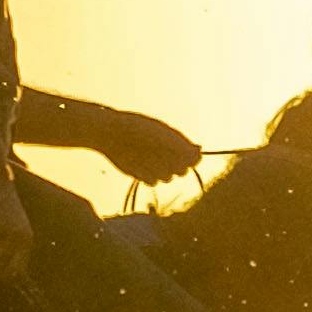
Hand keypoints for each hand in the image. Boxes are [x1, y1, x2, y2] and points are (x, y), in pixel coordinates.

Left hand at [84, 108, 207, 189]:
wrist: (112, 134)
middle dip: (175, 167)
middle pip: (182, 171)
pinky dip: (148, 176)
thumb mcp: (163, 135)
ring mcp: (156, 167)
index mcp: (175, 144)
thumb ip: (181, 145)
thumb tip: (199, 152)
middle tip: (162, 156)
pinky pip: (153, 182)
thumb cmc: (139, 129)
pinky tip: (138, 165)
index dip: (191, 159)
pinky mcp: (143, 175)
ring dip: (160, 171)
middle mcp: (168, 156)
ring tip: (146, 157)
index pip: (194, 158)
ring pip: (167, 178)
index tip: (183, 156)